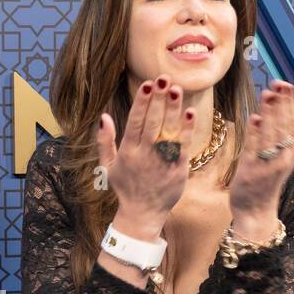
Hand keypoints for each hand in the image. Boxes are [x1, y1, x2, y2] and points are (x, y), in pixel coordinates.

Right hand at [96, 75, 194, 238]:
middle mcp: (144, 154)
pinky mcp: (177, 169)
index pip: (135, 121)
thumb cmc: (125, 188)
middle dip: (159, 99)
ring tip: (177, 89)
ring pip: (168, 130)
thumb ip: (104, 141)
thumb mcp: (108, 166)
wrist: (142, 214)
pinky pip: (183, 146)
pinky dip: (186, 129)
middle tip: (165, 78)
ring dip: (173, 109)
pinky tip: (190, 112)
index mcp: (127, 151)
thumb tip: (103, 117)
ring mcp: (161, 162)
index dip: (141, 102)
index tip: (148, 84)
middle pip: (152, 122)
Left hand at [228, 80, 293, 227]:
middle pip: (285, 127)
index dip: (290, 104)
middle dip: (282, 104)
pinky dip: (255, 133)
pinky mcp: (251, 172)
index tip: (287, 85)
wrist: (256, 214)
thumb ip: (289, 138)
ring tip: (268, 94)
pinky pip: (254, 149)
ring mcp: (268, 166)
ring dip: (270, 113)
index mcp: (291, 155)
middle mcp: (283, 160)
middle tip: (278, 83)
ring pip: (272, 135)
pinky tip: (254, 117)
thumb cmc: (266, 185)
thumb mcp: (282, 161)